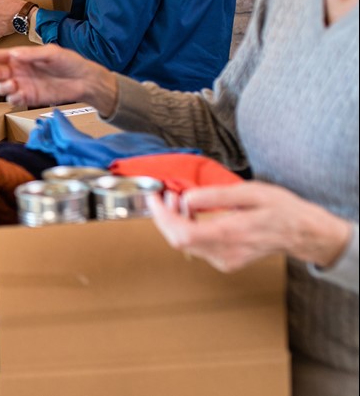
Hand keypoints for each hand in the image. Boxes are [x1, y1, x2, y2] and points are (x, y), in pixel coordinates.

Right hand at [0, 44, 113, 108]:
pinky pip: (14, 100)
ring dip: (2, 87)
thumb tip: (13, 53)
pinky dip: (12, 98)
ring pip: (3, 88)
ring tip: (10, 85)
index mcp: (20, 57)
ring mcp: (23, 85)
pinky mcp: (29, 98)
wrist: (84, 80)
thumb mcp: (51, 53)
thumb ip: (32, 54)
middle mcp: (18, 71)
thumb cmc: (69, 62)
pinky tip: (17, 95)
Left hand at [149, 183, 351, 271]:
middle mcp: (226, 252)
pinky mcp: (224, 262)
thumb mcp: (250, 192)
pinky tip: (191, 215)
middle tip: (166, 195)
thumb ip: (216, 196)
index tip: (155, 198)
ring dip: (174, 222)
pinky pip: (195, 247)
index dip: (162, 217)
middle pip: (178, 241)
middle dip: (165, 216)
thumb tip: (186, 198)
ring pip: (184, 245)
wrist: (301, 233)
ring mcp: (224, 260)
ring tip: (178, 200)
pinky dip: (185, 230)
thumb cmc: (280, 209)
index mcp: (232, 233)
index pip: (183, 233)